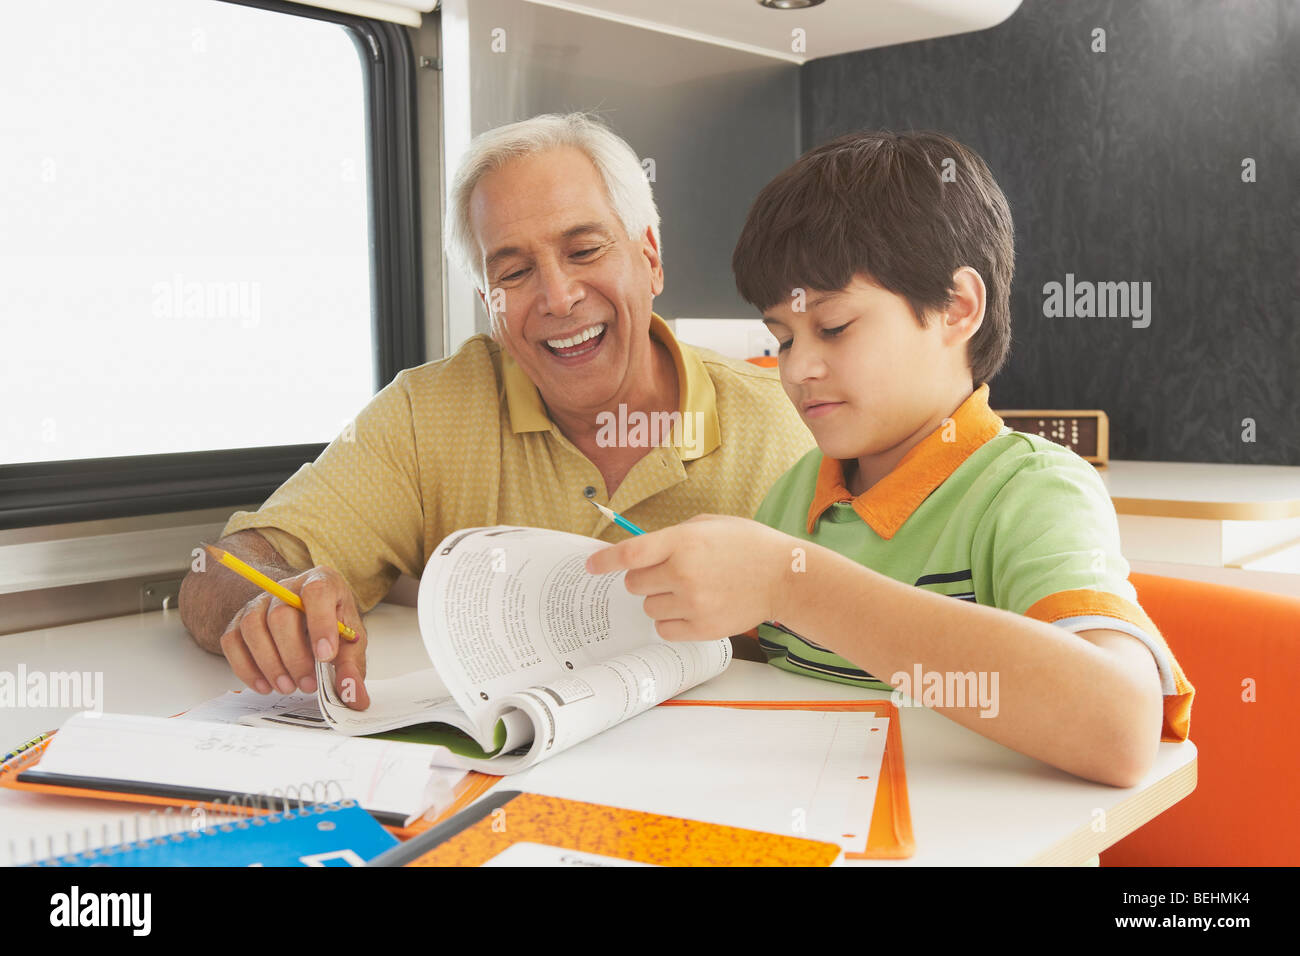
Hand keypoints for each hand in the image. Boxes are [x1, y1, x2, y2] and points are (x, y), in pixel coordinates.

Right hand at [219, 566, 369, 709]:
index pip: (317, 592)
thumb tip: (354, 697)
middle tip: (308, 684)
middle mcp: (287, 587)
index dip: (320, 624)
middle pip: (280, 614)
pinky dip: (246, 667)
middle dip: (294, 656)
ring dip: (269, 663)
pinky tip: (265, 685)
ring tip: (288, 686)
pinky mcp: (239, 621)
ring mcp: (260, 602)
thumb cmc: (332, 627)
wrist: (306, 618)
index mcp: (322, 583)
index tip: (325, 656)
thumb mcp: (351, 643)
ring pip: (252, 626)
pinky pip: (232, 641)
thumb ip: (351, 667)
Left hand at [585, 514, 795, 641]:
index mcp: (683, 542)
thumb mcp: (710, 524)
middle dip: (644, 578)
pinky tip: (692, 608)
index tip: (591, 566)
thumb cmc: (749, 546)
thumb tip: (644, 551)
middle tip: (667, 574)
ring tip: (689, 591)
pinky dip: (672, 620)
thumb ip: (674, 535)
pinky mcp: (702, 628)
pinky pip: (664, 628)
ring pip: (648, 607)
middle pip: (634, 583)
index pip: (630, 554)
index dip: (605, 561)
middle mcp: (683, 572)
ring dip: (659, 600)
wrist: (785, 577)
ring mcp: (692, 603)